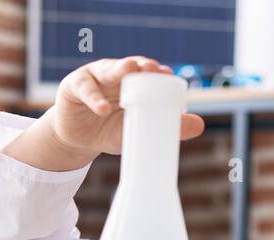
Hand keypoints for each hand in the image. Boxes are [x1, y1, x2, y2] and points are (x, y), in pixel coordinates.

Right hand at [52, 56, 205, 156]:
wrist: (79, 141)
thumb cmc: (111, 130)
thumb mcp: (137, 130)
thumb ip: (164, 127)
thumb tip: (199, 125)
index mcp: (133, 82)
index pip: (147, 72)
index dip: (157, 72)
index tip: (168, 74)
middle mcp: (115, 75)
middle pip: (129, 66)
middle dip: (141, 65)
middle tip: (152, 68)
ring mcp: (95, 77)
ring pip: (108, 70)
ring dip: (119, 70)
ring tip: (130, 71)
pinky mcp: (75, 86)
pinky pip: (86, 89)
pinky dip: (95, 99)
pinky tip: (103, 108)